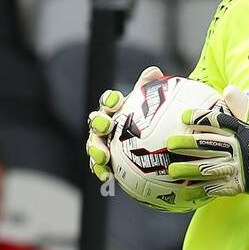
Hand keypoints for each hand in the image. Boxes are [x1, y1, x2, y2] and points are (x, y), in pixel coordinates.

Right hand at [86, 66, 162, 183]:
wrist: (150, 147)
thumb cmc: (150, 123)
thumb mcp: (153, 107)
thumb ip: (151, 91)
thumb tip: (154, 71)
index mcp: (115, 109)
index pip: (108, 100)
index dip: (110, 100)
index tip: (116, 102)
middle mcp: (105, 124)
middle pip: (96, 121)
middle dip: (98, 123)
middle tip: (105, 127)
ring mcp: (102, 143)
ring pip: (94, 145)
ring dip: (96, 150)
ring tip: (103, 158)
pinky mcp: (104, 161)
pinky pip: (98, 166)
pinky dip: (100, 171)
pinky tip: (107, 178)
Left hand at [167, 85, 248, 213]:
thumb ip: (242, 105)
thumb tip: (227, 88)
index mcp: (240, 131)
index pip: (217, 121)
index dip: (198, 118)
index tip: (183, 117)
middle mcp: (236, 148)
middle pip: (206, 145)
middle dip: (186, 145)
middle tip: (170, 145)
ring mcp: (235, 168)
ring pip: (207, 168)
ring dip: (187, 170)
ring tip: (171, 171)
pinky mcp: (236, 185)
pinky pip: (214, 189)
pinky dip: (199, 190)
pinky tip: (184, 192)